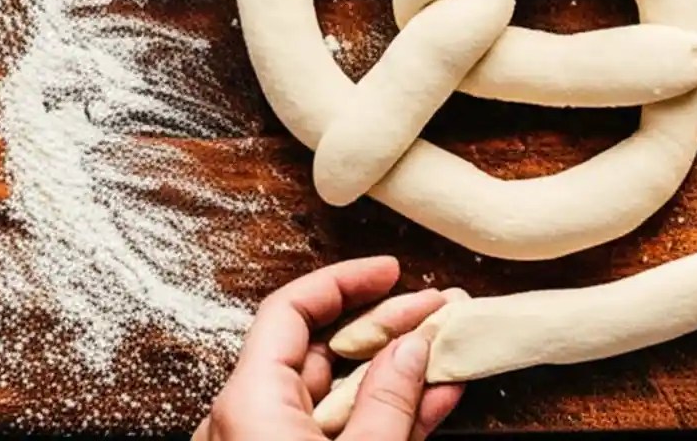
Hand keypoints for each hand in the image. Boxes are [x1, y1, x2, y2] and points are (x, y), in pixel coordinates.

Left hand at [194, 257, 462, 440]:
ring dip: (396, 373)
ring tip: (447, 349)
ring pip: (336, 395)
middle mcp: (250, 420)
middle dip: (386, 328)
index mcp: (248, 404)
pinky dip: (383, 415)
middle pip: (319, 350)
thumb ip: (387, 401)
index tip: (390, 272)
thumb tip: (411, 348)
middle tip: (436, 311)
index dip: (343, 283)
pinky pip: (338, 432)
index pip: (289, 312)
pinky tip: (434, 396)